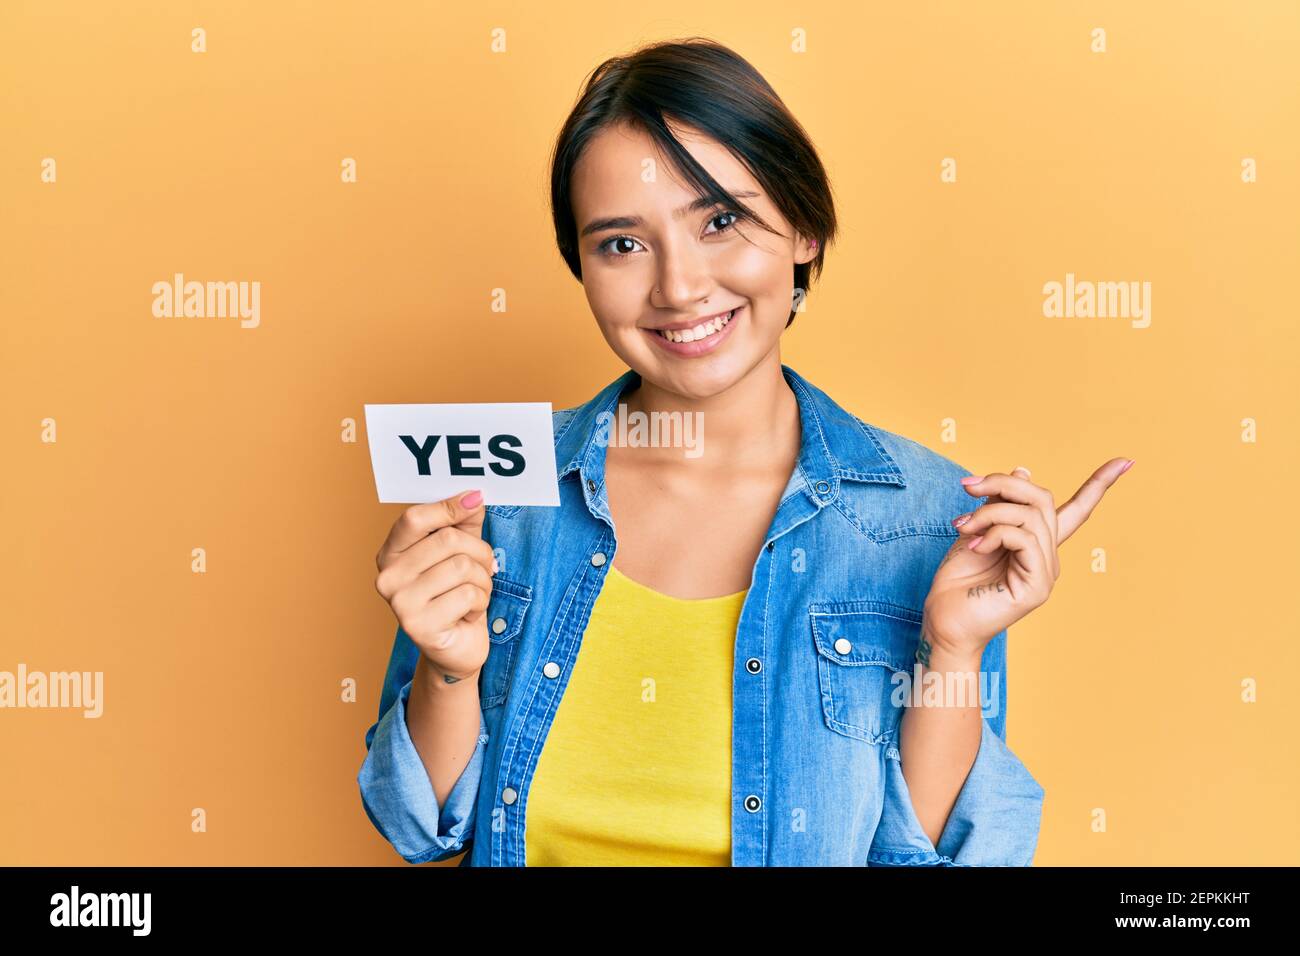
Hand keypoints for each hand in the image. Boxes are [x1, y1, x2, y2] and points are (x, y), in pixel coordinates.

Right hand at [374, 488, 496, 683]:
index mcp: (391, 554)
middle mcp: (388, 577)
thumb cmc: (456, 595)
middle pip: (447, 540)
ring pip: (463, 567)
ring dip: (483, 581)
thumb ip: (463, 523)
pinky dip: (480, 603)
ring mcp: (400, 603)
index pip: (414, 518)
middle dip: (480, 552)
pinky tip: (468, 614)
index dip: (449, 506)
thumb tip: (473, 496)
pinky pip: (468, 595)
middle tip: (486, 567)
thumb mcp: (461, 553)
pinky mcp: (419, 626)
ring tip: (475, 594)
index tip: (476, 499)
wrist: (455, 650)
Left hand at [919, 458, 1133, 664]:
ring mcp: (1046, 572)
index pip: (1077, 510)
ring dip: (990, 513)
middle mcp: (1049, 557)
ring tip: (963, 527)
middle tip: (968, 487)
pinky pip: (1024, 539)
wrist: (945, 620)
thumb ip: (1001, 504)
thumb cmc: (959, 579)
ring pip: (1030, 517)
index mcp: (1038, 543)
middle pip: (1043, 500)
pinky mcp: (1037, 586)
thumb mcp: (978, 529)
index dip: (1100, 484)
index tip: (1126, 461)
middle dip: (1004, 484)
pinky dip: (995, 533)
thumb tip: (1024, 471)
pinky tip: (975, 546)